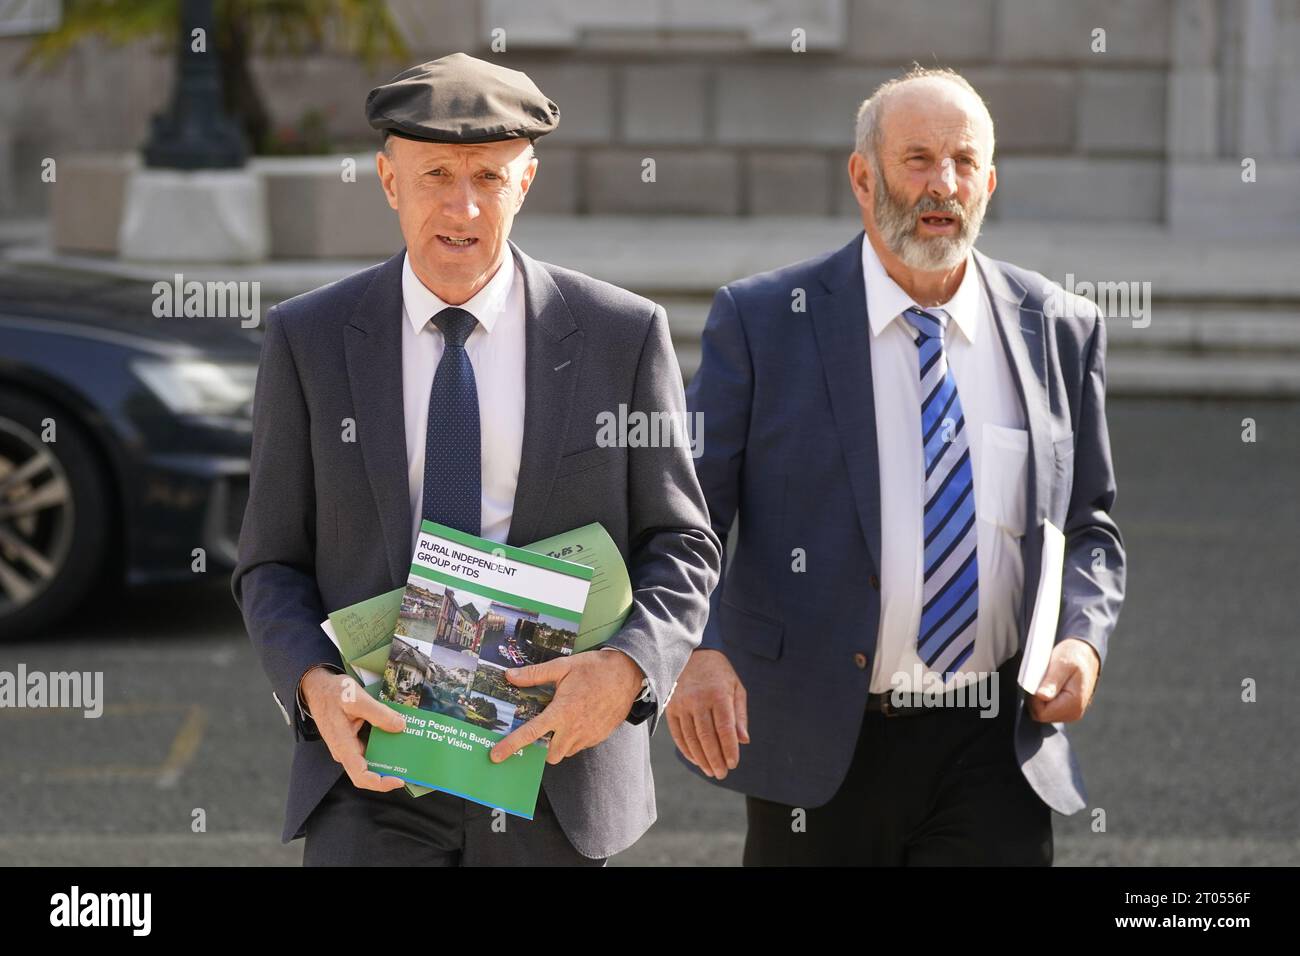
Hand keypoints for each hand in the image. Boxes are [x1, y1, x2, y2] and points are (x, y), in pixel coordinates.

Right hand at [300, 665, 407, 791]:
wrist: (317, 686)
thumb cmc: (333, 693)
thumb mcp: (357, 699)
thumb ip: (379, 713)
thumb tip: (400, 726)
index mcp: (343, 746)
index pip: (361, 776)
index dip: (380, 783)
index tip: (399, 780)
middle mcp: (345, 751)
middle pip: (369, 770)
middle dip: (391, 769)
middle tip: (412, 762)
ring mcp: (349, 746)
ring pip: (372, 757)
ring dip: (390, 754)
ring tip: (410, 746)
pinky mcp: (353, 739)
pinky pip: (370, 746)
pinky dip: (384, 742)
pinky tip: (398, 732)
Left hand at [489, 650, 643, 764]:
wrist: (628, 674)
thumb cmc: (594, 668)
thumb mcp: (563, 666)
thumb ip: (535, 674)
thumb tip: (510, 676)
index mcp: (562, 712)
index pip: (531, 734)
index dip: (511, 746)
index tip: (496, 756)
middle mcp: (574, 729)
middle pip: (549, 754)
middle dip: (542, 748)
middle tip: (543, 729)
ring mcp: (588, 736)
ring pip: (566, 752)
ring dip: (559, 744)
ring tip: (563, 722)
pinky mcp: (599, 737)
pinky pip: (581, 746)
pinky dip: (574, 739)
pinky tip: (578, 720)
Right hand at [665, 648, 748, 778]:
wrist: (690, 654)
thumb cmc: (719, 673)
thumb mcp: (736, 688)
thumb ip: (740, 715)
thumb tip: (743, 740)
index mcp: (718, 694)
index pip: (724, 728)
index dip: (729, 749)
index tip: (734, 763)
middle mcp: (698, 700)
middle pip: (706, 737)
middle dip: (715, 759)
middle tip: (722, 773)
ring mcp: (681, 704)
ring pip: (691, 738)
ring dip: (701, 758)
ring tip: (710, 771)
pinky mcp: (670, 708)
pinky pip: (677, 734)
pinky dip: (687, 750)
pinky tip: (696, 760)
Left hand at [1027, 637, 1100, 723]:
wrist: (1086, 655)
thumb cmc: (1074, 656)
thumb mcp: (1061, 664)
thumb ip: (1051, 681)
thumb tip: (1041, 696)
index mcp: (1074, 704)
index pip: (1041, 713)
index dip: (1033, 698)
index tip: (1035, 683)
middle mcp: (1073, 713)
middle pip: (1040, 714)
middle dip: (1035, 698)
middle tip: (1040, 680)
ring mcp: (1070, 713)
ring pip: (1042, 712)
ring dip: (1039, 698)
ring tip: (1046, 681)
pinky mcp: (1066, 710)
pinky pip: (1047, 709)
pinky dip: (1043, 698)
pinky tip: (1048, 685)